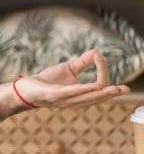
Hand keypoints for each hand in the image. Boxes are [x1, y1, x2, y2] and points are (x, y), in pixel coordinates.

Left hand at [15, 49, 129, 107]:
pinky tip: (94, 86)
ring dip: (102, 93)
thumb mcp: (69, 69)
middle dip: (112, 93)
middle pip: (98, 97)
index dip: (102, 72)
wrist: (27, 88)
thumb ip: (83, 62)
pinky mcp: (56, 96)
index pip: (99, 87)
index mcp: (81, 96)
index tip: (100, 57)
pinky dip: (84, 89)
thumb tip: (98, 52)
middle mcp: (76, 101)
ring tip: (115, 89)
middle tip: (126, 89)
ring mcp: (66, 100)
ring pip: (88, 98)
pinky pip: (72, 93)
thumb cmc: (48, 80)